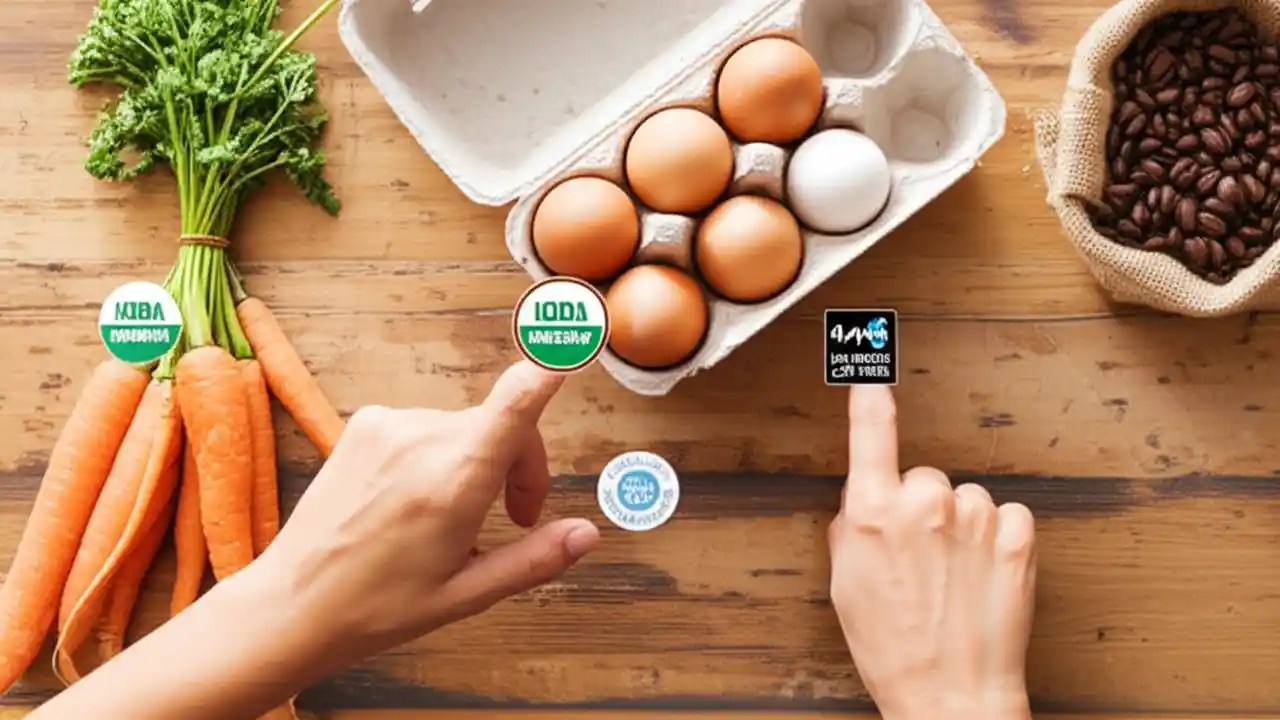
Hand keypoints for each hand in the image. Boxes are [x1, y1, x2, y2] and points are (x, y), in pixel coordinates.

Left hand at [256, 360, 601, 657]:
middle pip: (502, 425)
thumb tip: (587, 535)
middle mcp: (422, 439)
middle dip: (521, 466)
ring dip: (479, 461)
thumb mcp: (467, 595)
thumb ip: (534, 560)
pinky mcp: (366, 423)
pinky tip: (419, 500)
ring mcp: (389, 426)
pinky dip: (439, 454)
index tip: (570, 344)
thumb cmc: (378, 607)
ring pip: (466, 428)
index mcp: (454, 482)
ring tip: (458, 520)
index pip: (515, 403)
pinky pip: (427, 427)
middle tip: (516, 518)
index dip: (548, 369)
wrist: (293, 603)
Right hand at [828, 386, 1036, 719]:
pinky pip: (1006, 516)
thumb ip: (852, 528)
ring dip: (963, 528)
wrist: (949, 697)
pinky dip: (999, 540)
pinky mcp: (1017, 537)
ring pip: (968, 499)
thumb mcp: (844, 585)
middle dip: (923, 510)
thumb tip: (865, 502)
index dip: (870, 399)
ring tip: (954, 580)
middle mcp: (925, 503)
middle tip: (920, 564)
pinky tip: (984, 577)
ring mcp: (975, 519)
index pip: (871, 434)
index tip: (871, 372)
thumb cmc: (891, 648)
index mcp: (873, 511)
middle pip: (924, 478)